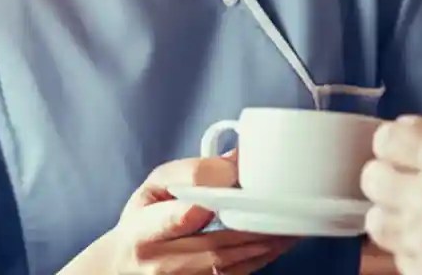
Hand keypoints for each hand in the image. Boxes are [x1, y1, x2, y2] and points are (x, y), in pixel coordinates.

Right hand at [63, 155, 295, 274]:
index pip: (169, 223)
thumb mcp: (152, 191)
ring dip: (267, 247)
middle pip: (214, 248)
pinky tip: (281, 243)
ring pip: (230, 267)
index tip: (210, 202)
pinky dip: (261, 259)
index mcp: (142, 232)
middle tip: (288, 211)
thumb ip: (189, 173)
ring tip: (296, 226)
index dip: (192, 214)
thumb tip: (237, 158)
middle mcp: (162, 263)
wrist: (125, 271)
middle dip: (255, 230)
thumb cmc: (140, 225)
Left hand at [361, 113, 421, 274]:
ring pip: (377, 222)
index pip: (385, 139)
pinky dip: (417, 249)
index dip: (401, 143)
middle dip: (395, 176)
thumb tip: (419, 126)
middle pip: (372, 179)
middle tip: (421, 182)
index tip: (412, 151)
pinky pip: (400, 257)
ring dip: (399, 215)